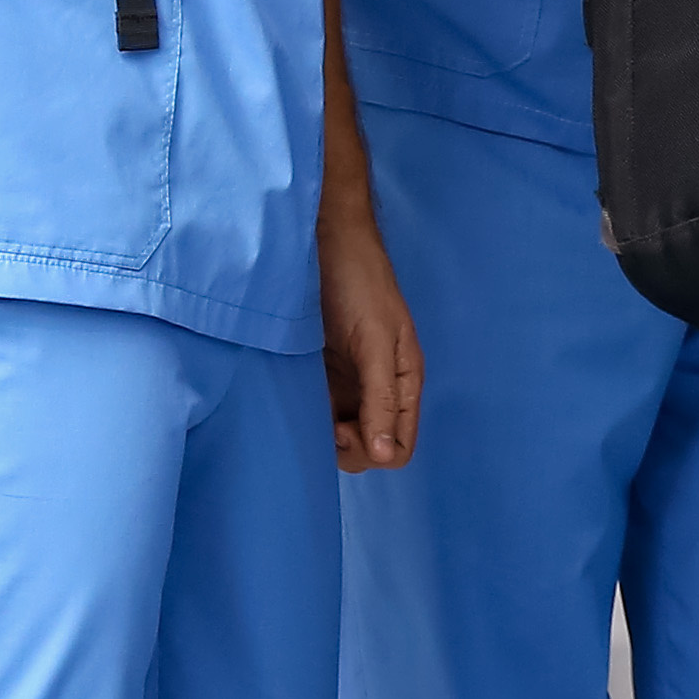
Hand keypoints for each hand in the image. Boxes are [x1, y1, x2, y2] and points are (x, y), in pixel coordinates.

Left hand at [321, 201, 421, 471]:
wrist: (325, 241)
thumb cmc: (359, 286)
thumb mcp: (376, 341)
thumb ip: (381, 398)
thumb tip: (385, 457)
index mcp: (403, 382)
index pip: (399, 446)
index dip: (373, 449)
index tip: (342, 428)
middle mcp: (378, 389)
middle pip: (371, 448)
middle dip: (349, 447)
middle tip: (322, 420)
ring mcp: (349, 383)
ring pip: (343, 435)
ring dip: (325, 435)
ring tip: (305, 407)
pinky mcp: (323, 373)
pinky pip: (321, 412)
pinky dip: (309, 416)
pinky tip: (295, 399)